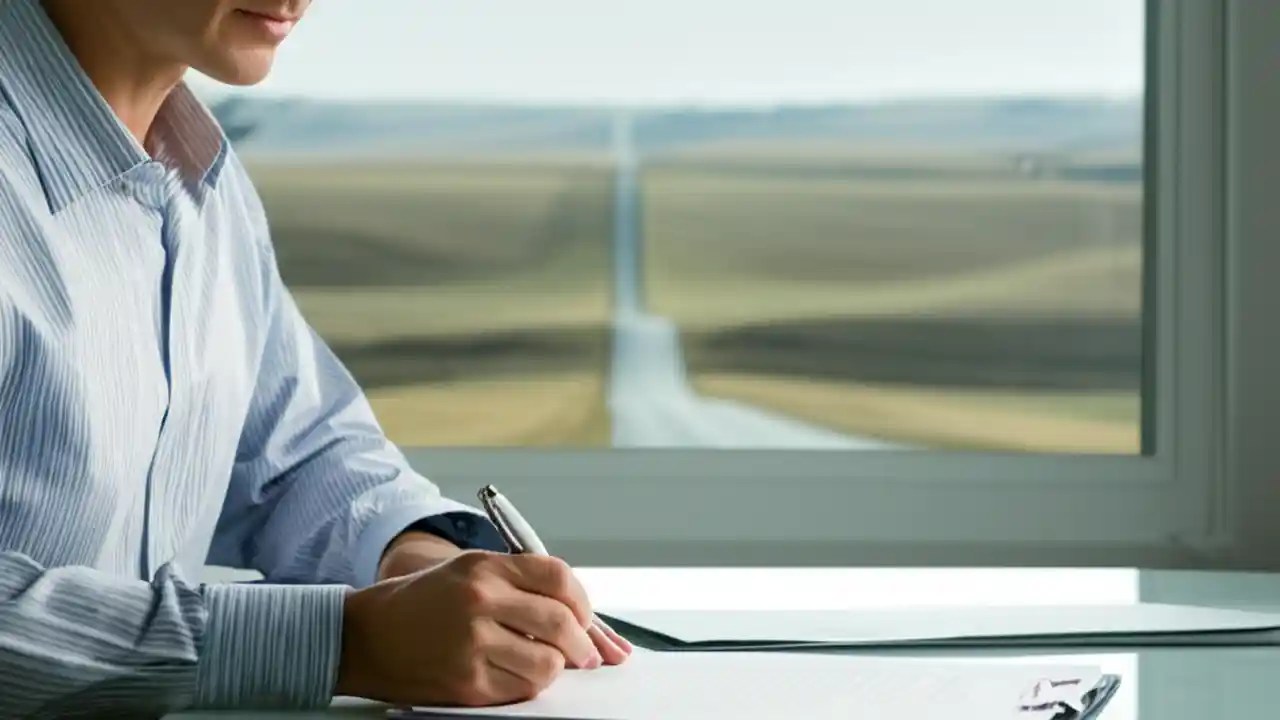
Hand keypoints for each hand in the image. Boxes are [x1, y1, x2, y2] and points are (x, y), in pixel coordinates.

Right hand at [378, 532, 632, 667]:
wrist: (363, 637)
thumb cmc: (421, 603)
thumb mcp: (468, 572)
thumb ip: (521, 585)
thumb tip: (582, 617)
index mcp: (484, 567)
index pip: (557, 576)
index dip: (581, 600)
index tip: (584, 616)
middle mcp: (480, 600)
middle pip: (560, 621)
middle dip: (581, 643)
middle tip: (586, 654)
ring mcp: (473, 643)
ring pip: (547, 663)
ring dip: (554, 667)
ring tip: (544, 663)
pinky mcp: (466, 682)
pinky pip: (521, 689)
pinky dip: (527, 685)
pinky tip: (515, 674)